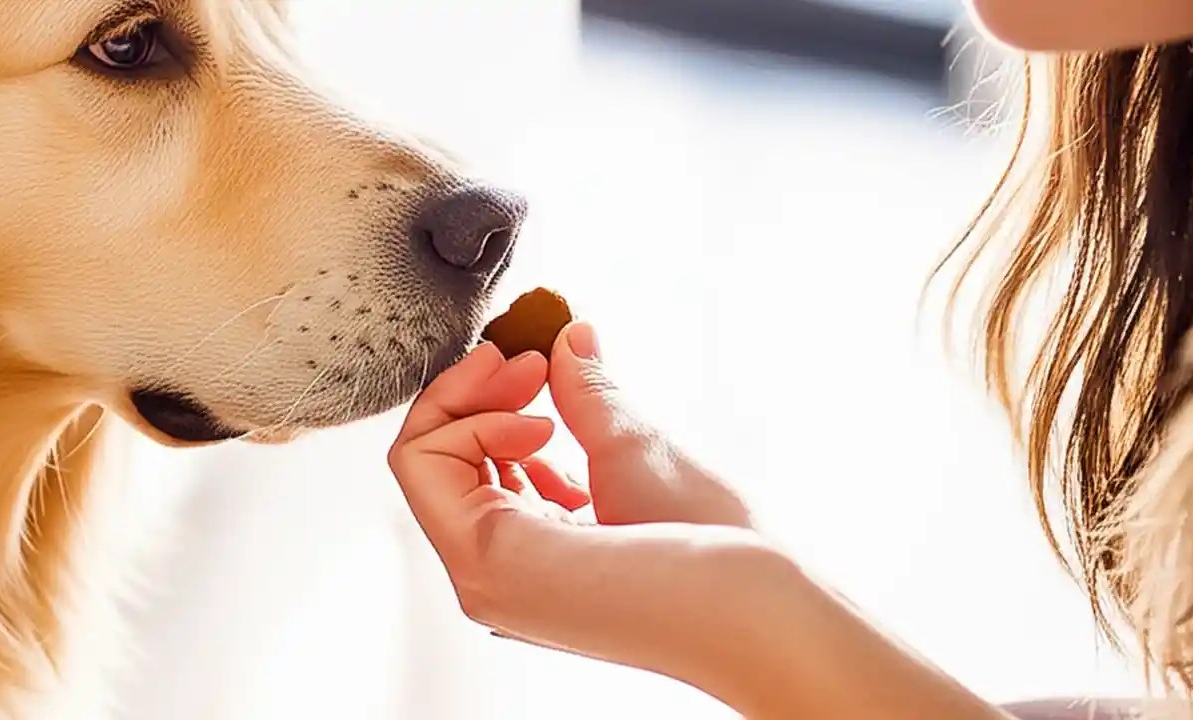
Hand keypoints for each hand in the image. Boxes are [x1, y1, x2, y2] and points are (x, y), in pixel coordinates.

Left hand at [386, 321, 756, 664]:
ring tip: (555, 393)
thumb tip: (567, 338)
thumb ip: (586, 391)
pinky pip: (516, 516)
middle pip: (444, 473)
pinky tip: (571, 445)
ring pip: (479, 491)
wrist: (771, 632)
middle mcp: (494, 588)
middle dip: (482, 404)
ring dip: (506, 431)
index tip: (522, 360)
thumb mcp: (640, 458)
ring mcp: (526, 593)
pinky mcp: (561, 586)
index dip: (463, 394)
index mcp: (490, 564)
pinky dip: (531, 469)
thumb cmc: (713, 566)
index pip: (421, 460)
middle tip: (535, 359)